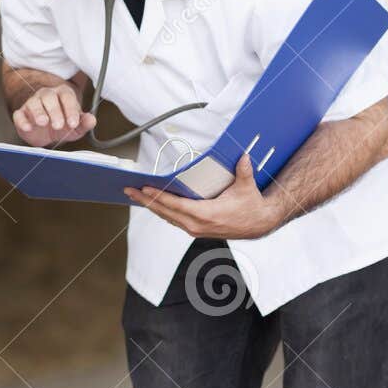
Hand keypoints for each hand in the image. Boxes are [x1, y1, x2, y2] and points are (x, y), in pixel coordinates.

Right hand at [13, 83, 95, 146]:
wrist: (45, 132)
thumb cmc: (62, 125)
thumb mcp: (75, 126)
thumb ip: (84, 123)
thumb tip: (92, 120)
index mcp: (62, 94)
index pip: (67, 97)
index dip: (70, 109)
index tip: (73, 123)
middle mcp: (46, 96)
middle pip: (49, 97)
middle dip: (54, 111)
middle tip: (58, 125)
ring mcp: (32, 103)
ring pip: (33, 103)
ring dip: (38, 112)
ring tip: (43, 122)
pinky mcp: (21, 114)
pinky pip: (19, 114)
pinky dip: (22, 120)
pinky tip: (28, 127)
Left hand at [124, 155, 285, 238]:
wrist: (258, 224)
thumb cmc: (251, 206)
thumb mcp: (247, 188)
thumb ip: (243, 172)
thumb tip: (243, 157)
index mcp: (206, 214)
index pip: (176, 205)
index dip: (158, 197)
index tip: (144, 189)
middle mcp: (197, 225)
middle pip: (165, 211)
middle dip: (146, 200)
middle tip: (129, 190)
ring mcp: (195, 229)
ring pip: (167, 217)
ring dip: (150, 206)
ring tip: (135, 195)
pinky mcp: (195, 230)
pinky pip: (173, 219)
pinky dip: (161, 211)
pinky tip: (152, 203)